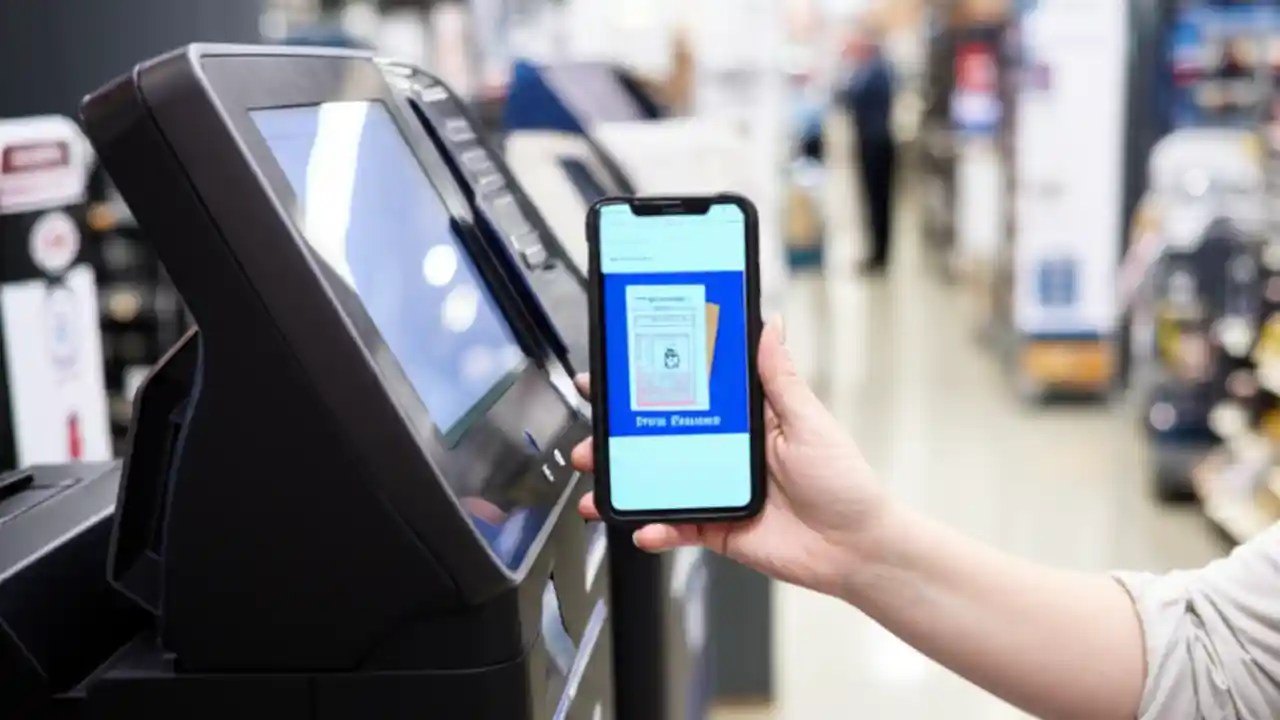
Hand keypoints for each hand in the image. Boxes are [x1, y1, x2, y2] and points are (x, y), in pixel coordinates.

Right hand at [572, 319, 887, 597]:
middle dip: (617, 436)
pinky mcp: (717, 528)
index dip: (649, 381)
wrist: (856, 548)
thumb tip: (769, 324)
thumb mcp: (810, 422)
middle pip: (659, 438)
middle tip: (590, 435)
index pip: (688, 391)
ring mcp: (717, 490)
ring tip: (598, 486)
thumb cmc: (844, 483)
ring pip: (658, 483)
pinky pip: (677, 527)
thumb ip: (780, 378)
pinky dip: (657, 529)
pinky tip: (644, 527)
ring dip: (624, 484)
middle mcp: (724, 452)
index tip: (613, 371)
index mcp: (744, 419)